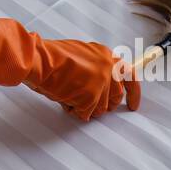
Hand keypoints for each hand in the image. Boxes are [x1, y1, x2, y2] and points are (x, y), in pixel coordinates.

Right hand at [24, 37, 141, 120]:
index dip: (133, 94)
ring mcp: (101, 83)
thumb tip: (98, 85)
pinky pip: (85, 114)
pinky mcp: (90, 97)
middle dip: (103, 105)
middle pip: (115, 97)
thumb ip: (94, 67)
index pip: (130, 76)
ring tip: (68, 96)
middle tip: (89, 105)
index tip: (132, 105)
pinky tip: (63, 99)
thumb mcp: (80, 55)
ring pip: (101, 109)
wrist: (38, 59)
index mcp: (106, 55)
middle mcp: (108, 68)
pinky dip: (73, 111)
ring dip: (85, 108)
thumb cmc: (51, 57)